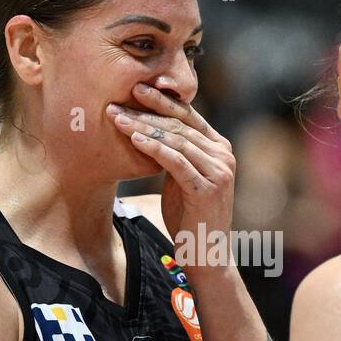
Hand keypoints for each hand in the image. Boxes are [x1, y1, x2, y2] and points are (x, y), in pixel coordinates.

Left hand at [107, 83, 235, 257]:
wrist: (205, 252)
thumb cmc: (189, 216)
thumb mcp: (182, 177)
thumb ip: (176, 153)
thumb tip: (148, 129)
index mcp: (219, 147)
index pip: (188, 116)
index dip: (161, 101)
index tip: (135, 88)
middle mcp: (224, 154)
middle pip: (179, 125)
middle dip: (146, 112)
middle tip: (117, 101)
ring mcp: (219, 171)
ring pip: (176, 140)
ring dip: (143, 128)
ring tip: (117, 119)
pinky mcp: (208, 188)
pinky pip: (176, 162)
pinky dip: (154, 149)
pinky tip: (134, 140)